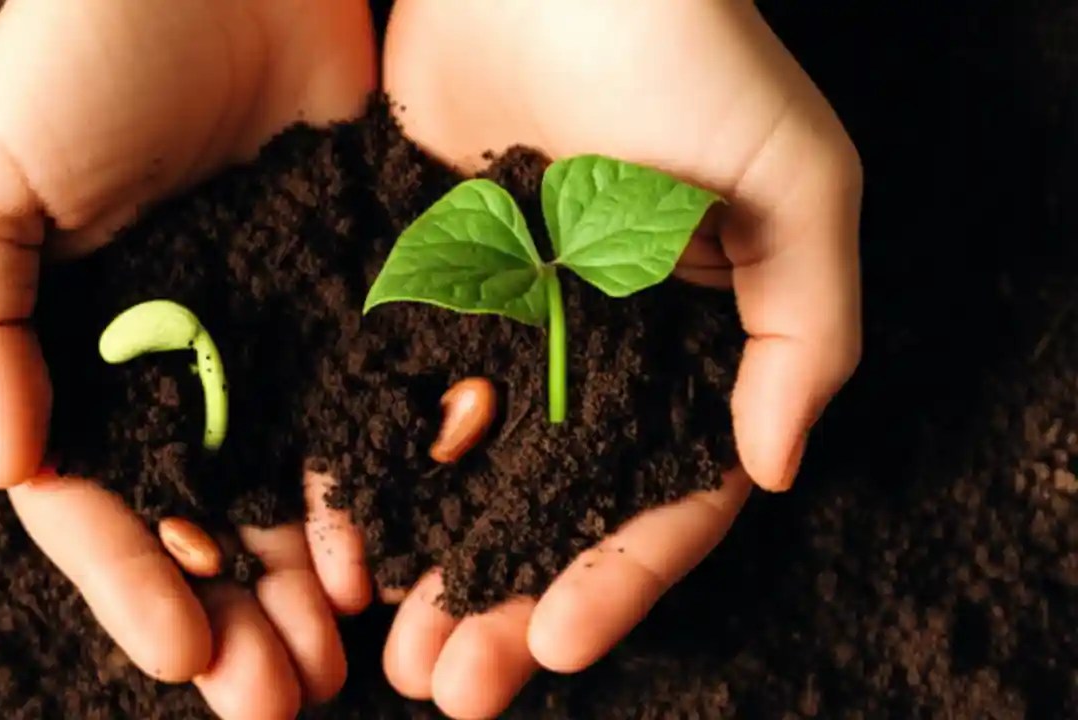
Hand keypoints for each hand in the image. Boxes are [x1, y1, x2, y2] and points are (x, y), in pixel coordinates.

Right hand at [0, 0, 375, 715]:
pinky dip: (384, 484)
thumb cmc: (79, 57)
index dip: (132, 584)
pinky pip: (370, 410)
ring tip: (341, 666)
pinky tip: (407, 550)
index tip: (179, 661)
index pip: (100, 499)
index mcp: (82, 356)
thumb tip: (10, 464)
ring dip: (312, 584)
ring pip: (293, 487)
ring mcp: (273, 341)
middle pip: (204, 520)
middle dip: (237, 620)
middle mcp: (179, 366)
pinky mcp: (354, 304)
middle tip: (279, 703)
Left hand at [368, 0, 862, 715]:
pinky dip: (366, 473)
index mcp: (684, 350)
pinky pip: (389, 397)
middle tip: (454, 689)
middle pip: (551, 511)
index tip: (560, 644)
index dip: (620, 576)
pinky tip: (335, 543)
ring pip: (463, 476)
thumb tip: (776, 469)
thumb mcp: (795, 184)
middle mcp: (590, 355)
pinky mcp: (417, 288)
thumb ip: (804, 332)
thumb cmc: (692, 53)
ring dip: (433, 566)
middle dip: (507, 604)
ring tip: (393, 653)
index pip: (664, 495)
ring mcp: (498, 328)